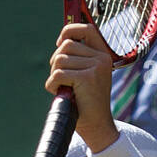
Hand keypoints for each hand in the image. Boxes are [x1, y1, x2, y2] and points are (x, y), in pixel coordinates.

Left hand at [45, 23, 117, 154]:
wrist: (97, 127)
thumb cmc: (87, 103)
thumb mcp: (86, 76)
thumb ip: (78, 59)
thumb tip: (61, 40)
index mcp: (103, 55)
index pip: (87, 29)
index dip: (70, 30)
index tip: (59, 43)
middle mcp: (101, 58)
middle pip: (66, 45)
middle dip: (56, 61)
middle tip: (60, 79)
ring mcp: (96, 67)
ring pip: (60, 60)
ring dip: (54, 75)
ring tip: (63, 88)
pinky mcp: (87, 78)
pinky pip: (58, 74)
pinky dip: (52, 85)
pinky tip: (60, 93)